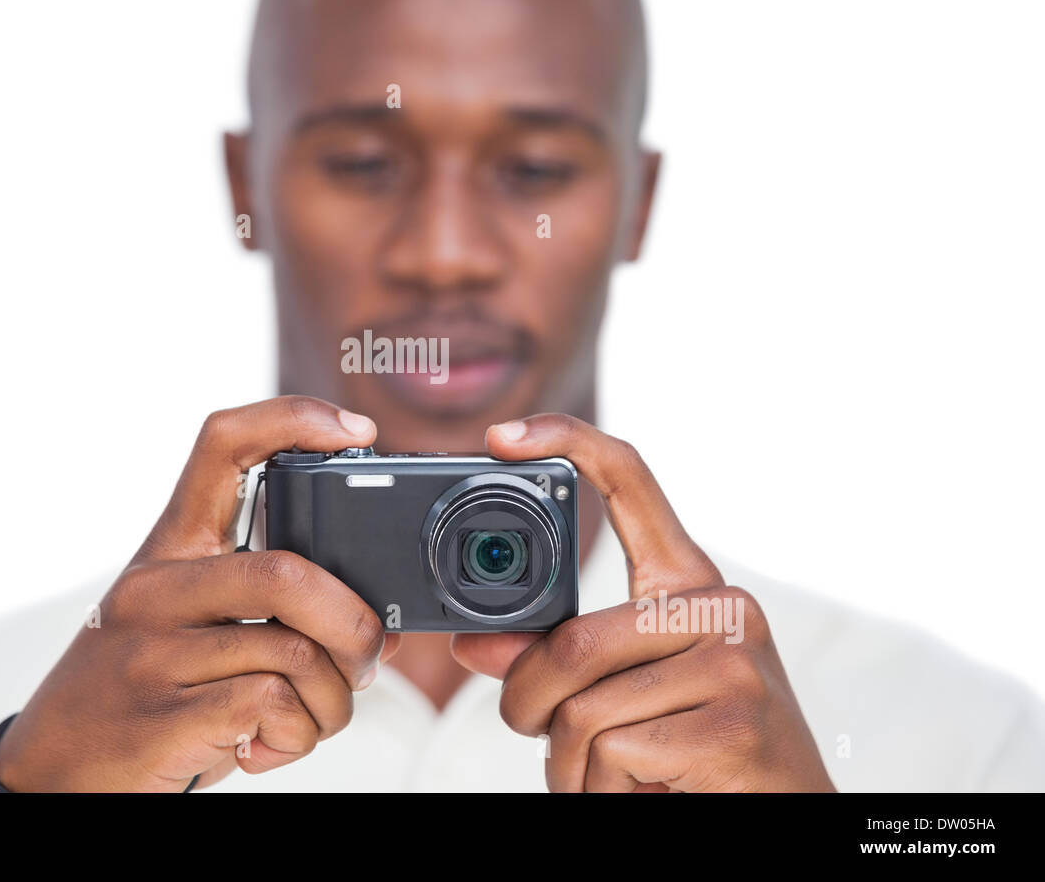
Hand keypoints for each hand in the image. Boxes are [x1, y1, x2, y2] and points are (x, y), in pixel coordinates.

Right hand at [0, 396, 398, 791]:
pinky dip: (297, 735)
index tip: (355, 428)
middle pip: (289, 573)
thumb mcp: (185, 630)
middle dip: (355, 625)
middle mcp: (156, 588)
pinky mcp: (160, 714)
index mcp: (170, 549)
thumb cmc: (136, 695)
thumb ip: (267, 613)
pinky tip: (269, 746)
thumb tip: (378, 628)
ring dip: (331, 700)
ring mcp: (153, 650)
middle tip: (363, 661)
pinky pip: (270, 705)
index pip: (224, 445)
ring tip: (311, 718)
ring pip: (292, 651)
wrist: (51, 774)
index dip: (294, 419)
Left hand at [451, 414, 832, 791]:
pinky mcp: (733, 725)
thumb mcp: (624, 693)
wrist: (786, 821)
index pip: (629, 480)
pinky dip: (599, 790)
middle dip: (528, 707)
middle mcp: (719, 607)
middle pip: (572, 642)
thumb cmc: (697, 757)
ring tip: (608, 780)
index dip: (565, 440)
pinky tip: (644, 794)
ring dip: (567, 766)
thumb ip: (553, 661)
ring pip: (581, 708)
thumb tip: (470, 645)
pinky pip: (611, 753)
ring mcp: (733, 663)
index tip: (501, 435)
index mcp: (689, 584)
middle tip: (540, 737)